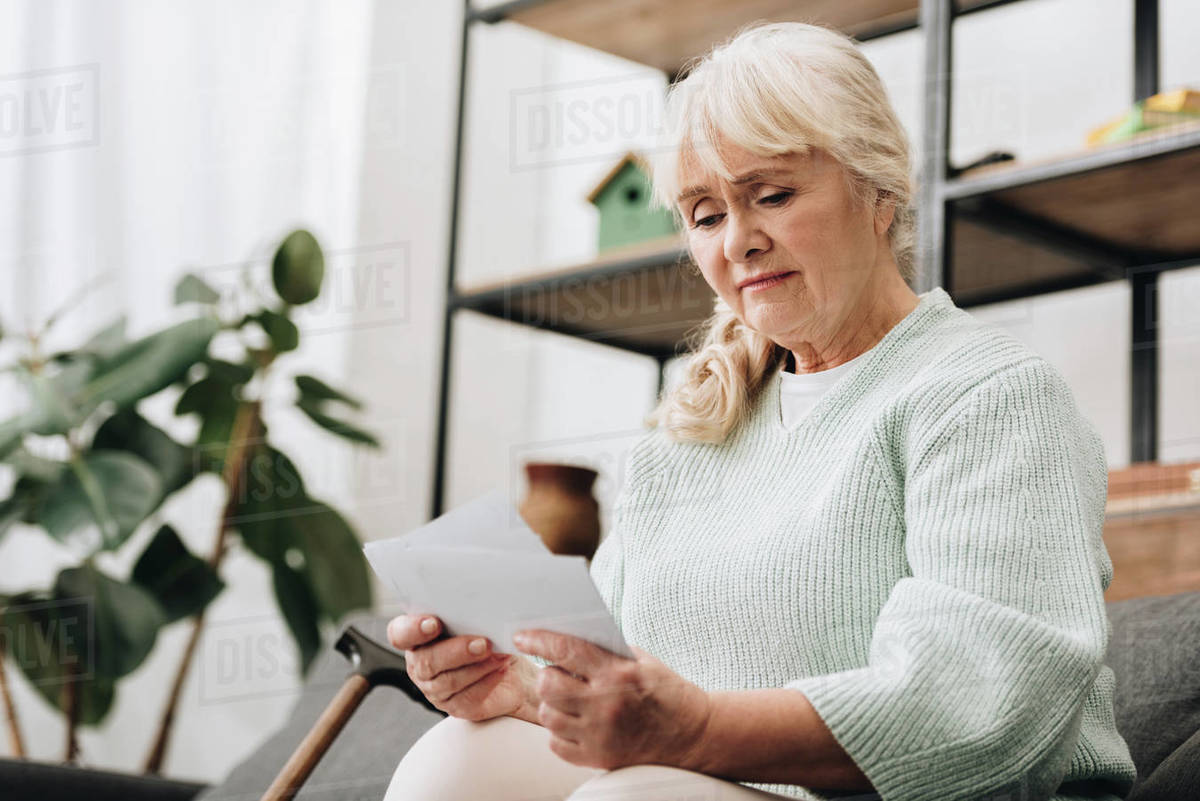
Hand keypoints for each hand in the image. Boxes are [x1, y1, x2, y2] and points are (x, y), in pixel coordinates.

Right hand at [388, 615, 538, 721]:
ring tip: (499, 655)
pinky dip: (487, 681)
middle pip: (427, 661)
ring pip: (449, 681)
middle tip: (483, 643)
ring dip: (478, 666)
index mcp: (417, 636)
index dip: (412, 629)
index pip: (400, 633)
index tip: (434, 623)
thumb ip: (469, 613)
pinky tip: (500, 669)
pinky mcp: (455, 706)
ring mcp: (435, 688)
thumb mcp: (479, 618)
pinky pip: (467, 697)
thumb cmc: (490, 637)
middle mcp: (421, 663)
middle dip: (457, 651)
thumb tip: (479, 606)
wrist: (513, 669)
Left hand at [512, 630, 712, 769]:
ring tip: (569, 700)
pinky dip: (560, 732)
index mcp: (619, 673)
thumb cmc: (667, 692)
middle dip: (548, 675)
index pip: (567, 650)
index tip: (522, 636)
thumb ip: (605, 651)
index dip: (539, 640)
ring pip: (548, 715)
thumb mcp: (641, 661)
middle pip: (549, 684)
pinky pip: (556, 744)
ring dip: (553, 704)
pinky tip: (576, 722)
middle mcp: (606, 704)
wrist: (694, 735)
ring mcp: (600, 735)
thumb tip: (566, 638)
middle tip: (558, 673)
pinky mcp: (598, 758)